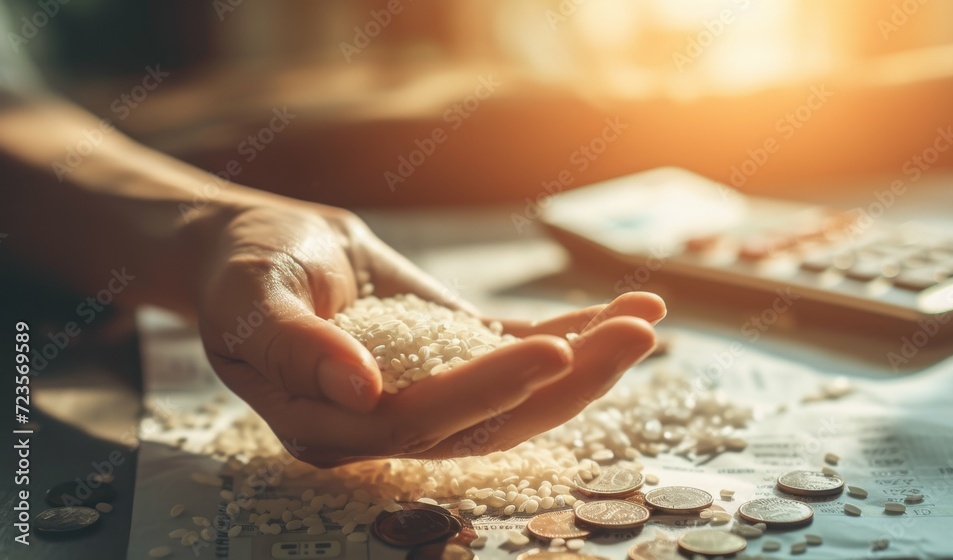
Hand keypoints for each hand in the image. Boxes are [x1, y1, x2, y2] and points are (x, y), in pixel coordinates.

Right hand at [197, 202, 664, 466]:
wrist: (263, 249)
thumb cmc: (243, 270)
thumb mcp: (249, 298)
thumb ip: (291, 347)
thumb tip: (357, 391)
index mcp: (330, 427)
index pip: (420, 419)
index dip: (488, 390)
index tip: (553, 351)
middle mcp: (386, 425)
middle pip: (489, 421)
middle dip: (566, 382)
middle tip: (636, 335)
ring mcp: (426, 394)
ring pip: (516, 397)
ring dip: (585, 363)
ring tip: (644, 321)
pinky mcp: (452, 361)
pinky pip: (515, 354)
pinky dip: (570, 335)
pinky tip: (620, 311)